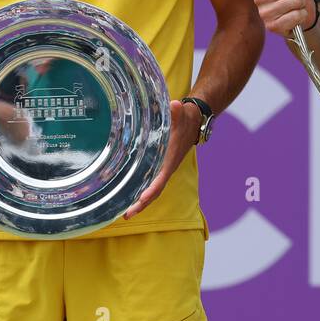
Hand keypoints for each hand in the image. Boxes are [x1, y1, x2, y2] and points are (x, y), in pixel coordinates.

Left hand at [123, 99, 200, 218]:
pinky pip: (150, 183)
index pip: (161, 179)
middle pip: (155, 191)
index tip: (141, 199)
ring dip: (140, 202)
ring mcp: (164, 168)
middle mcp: (167, 168)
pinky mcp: (160, 166)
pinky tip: (129, 196)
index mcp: (171, 159)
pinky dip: (141, 192)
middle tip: (126, 215)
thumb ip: (177, 111)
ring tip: (124, 213)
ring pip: (152, 189)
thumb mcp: (183, 113)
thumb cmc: (187, 118)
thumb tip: (175, 105)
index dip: (151, 189)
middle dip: (142, 204)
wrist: (194, 121)